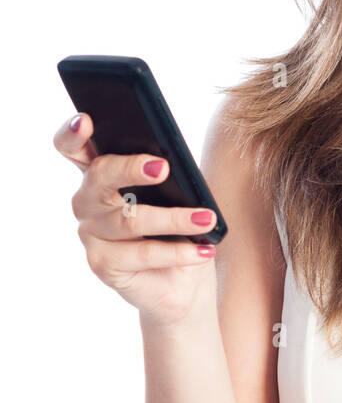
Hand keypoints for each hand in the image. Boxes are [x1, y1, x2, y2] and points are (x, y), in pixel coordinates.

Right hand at [53, 110, 219, 327]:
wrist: (183, 282)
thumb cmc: (178, 228)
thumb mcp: (177, 195)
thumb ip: (166, 175)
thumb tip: (170, 162)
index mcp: (101, 173)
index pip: (74, 147)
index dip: (73, 134)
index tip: (85, 121)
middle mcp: (88, 200)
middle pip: (100, 176)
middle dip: (130, 168)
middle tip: (162, 166)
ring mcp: (91, 233)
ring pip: (130, 219)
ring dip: (174, 218)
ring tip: (207, 218)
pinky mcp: (102, 264)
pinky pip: (143, 253)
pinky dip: (178, 251)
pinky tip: (204, 248)